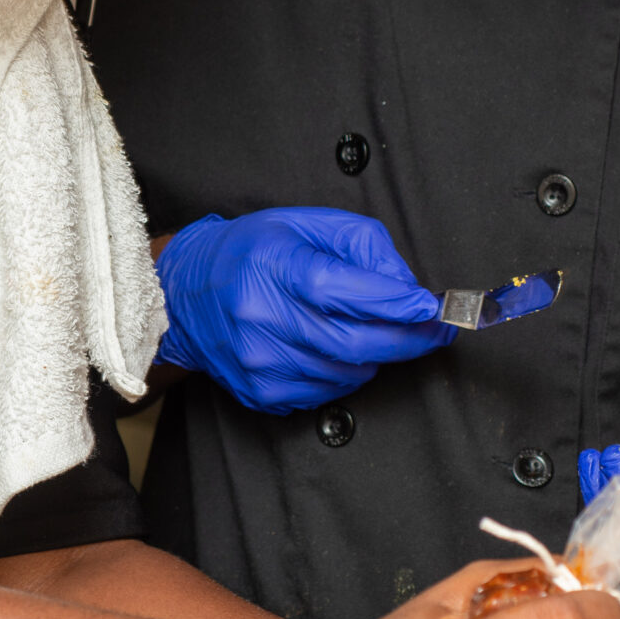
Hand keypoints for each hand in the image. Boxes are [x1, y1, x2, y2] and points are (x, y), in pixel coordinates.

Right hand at [156, 208, 454, 414]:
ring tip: (366, 331)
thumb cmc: (252, 252)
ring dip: (373, 357)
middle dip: (406, 340)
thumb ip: (364, 246)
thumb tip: (407, 288)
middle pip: (353, 343)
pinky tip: (332, 350)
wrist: (185, 293)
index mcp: (273, 265)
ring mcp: (258, 359)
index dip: (393, 303)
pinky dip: (343, 375)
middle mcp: (261, 315)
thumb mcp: (307, 225)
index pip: (342, 290)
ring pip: (346, 373)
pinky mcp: (258, 390)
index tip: (430, 308)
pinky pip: (325, 394)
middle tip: (434, 332)